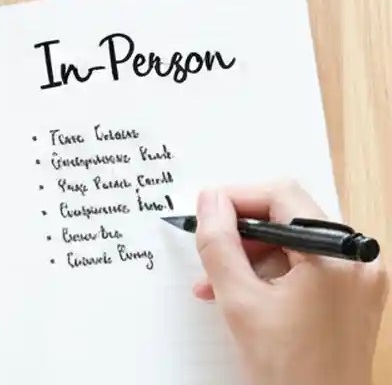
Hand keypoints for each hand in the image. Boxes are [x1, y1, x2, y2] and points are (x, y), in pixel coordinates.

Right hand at [192, 181, 388, 384]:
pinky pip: (309, 266)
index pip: (282, 196)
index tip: (204, 214)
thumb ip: (219, 244)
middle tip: (207, 250)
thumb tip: (210, 201)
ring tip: (216, 284)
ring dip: (252, 256)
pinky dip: (274, 272)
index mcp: (336, 255)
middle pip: (289, 218)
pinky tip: (243, 293)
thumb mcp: (239, 301)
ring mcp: (360, 278)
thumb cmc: (288, 370)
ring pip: (295, 243)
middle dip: (242, 233)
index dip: (237, 199)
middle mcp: (357, 259)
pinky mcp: (355, 295)